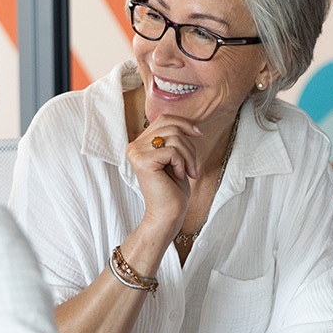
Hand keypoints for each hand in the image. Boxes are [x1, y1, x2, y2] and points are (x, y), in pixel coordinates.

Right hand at [125, 115, 201, 235]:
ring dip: (188, 156)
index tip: (198, 134)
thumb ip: (173, 138)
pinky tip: (179, 176)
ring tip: (187, 172)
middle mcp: (134, 146)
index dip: (184, 123)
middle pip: (171, 126)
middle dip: (189, 145)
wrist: (168, 213)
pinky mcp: (143, 161)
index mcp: (139, 143)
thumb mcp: (175, 157)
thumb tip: (189, 122)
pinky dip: (182, 163)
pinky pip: (172, 151)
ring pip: (174, 137)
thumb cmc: (173, 188)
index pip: (163, 119)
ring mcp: (136, 153)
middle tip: (192, 166)